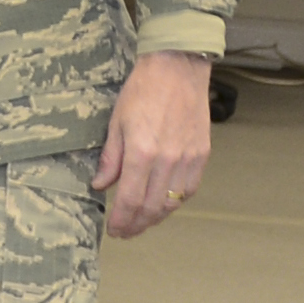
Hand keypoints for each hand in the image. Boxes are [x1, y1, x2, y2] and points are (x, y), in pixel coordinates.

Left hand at [92, 50, 211, 238]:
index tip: (113, 230)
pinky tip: (163, 204)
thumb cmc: (142, 91)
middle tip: (125, 232)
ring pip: (173, 202)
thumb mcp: (115, 123)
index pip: (130, 200)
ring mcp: (189, 158)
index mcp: (142, 153)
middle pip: (152, 207)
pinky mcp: (203, 154)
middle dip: (137, 224)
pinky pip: (190, 188)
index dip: (121, 220)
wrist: (177, 69)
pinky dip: (175, 201)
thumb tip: (100, 185)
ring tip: (141, 222)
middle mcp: (168, 160)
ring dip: (156, 217)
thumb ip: (110, 159)